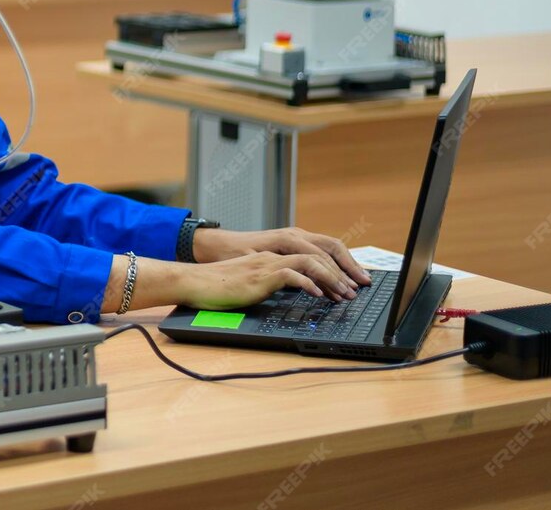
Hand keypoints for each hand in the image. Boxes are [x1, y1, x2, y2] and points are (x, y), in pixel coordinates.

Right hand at [176, 251, 358, 309]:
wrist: (194, 282)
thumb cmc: (218, 287)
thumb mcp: (251, 283)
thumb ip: (271, 283)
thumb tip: (294, 293)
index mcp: (272, 255)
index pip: (312, 254)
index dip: (334, 267)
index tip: (348, 284)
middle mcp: (273, 255)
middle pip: (317, 254)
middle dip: (341, 272)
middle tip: (355, 290)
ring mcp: (267, 263)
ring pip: (310, 262)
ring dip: (331, 279)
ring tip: (343, 295)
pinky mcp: (261, 274)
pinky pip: (292, 275)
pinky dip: (308, 284)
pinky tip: (317, 296)